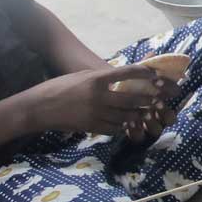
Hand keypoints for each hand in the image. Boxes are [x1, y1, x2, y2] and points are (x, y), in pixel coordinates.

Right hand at [21, 63, 172, 136]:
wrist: (38, 107)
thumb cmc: (59, 87)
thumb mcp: (82, 76)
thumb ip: (102, 77)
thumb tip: (122, 75)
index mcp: (97, 78)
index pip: (128, 73)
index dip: (146, 74)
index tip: (158, 75)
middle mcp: (99, 95)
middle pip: (132, 97)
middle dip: (151, 98)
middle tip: (163, 99)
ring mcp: (95, 112)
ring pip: (126, 115)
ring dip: (141, 115)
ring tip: (152, 114)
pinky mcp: (91, 126)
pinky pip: (114, 128)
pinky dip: (125, 127)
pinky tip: (131, 125)